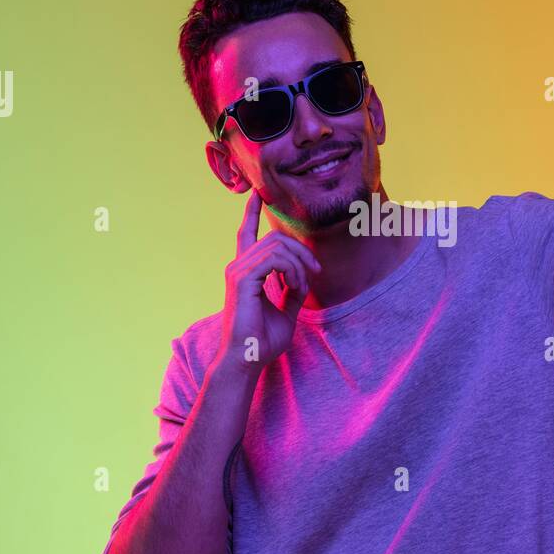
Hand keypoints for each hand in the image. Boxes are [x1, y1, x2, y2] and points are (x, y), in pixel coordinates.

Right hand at [217, 189, 320, 367]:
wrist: (247, 360)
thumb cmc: (262, 341)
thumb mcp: (286, 311)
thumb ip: (293, 290)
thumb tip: (305, 277)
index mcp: (245, 271)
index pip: (247, 234)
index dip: (252, 212)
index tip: (258, 194)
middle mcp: (238, 267)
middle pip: (275, 239)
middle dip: (301, 251)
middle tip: (315, 272)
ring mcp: (238, 272)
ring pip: (277, 247)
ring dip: (298, 265)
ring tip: (302, 285)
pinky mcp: (242, 280)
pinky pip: (274, 260)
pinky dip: (291, 271)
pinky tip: (294, 286)